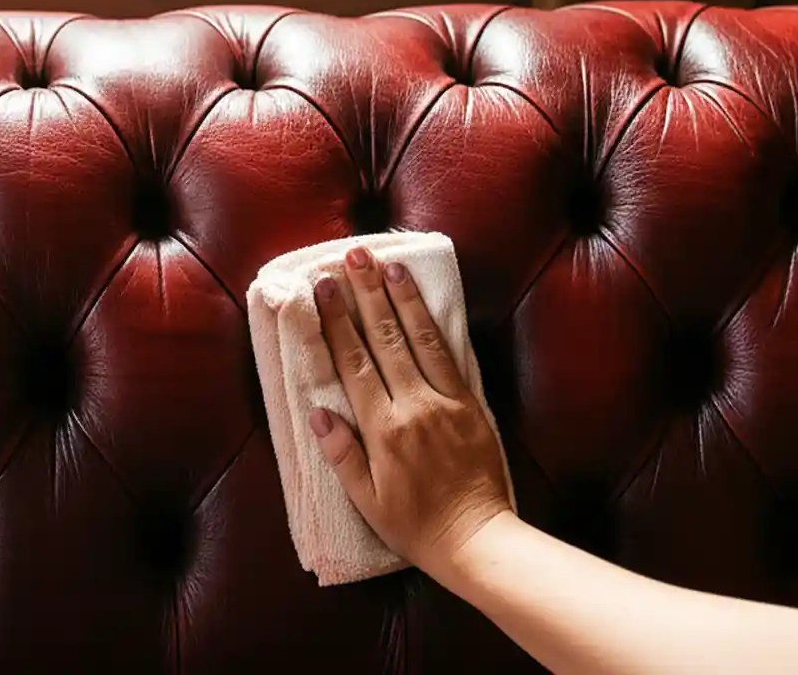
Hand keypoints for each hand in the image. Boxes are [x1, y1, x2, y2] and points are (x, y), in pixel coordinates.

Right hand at [307, 246, 512, 570]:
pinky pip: (449, 354)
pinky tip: (420, 301)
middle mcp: (415, 406)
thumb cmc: (415, 525)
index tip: (323, 287)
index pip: (354, 363)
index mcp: (384, 429)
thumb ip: (342, 454)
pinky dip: (432, 323)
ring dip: (401, 298)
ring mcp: (446, 402)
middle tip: (351, 257)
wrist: (478, 540)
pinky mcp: (471, 405)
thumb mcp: (366, 500)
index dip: (336, 321)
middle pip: (384, 339)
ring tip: (387, 263)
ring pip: (419, 338)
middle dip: (366, 293)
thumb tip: (318, 411)